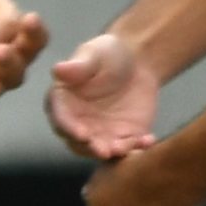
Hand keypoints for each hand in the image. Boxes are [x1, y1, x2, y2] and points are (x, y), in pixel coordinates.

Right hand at [45, 30, 158, 163]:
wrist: (138, 62)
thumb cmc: (108, 54)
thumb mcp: (93, 55)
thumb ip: (78, 67)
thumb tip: (57, 69)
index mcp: (63, 104)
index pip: (61, 119)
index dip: (69, 128)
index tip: (81, 134)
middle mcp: (78, 124)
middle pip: (79, 143)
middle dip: (91, 149)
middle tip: (104, 150)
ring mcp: (101, 134)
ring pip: (104, 150)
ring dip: (115, 152)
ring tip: (129, 146)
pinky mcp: (124, 138)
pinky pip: (129, 148)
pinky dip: (138, 148)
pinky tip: (148, 140)